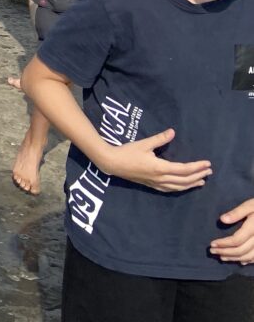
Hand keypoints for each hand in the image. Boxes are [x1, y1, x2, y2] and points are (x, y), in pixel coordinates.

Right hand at [96, 129, 211, 192]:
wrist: (111, 163)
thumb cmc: (127, 152)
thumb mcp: (144, 143)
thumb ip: (160, 139)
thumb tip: (173, 132)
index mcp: (160, 167)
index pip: (184, 169)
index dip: (197, 167)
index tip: (207, 163)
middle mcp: (160, 178)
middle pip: (184, 180)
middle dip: (198, 175)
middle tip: (209, 171)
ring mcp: (155, 183)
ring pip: (178, 187)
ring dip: (191, 184)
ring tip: (202, 181)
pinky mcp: (151, 185)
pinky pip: (170, 189)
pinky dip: (180, 188)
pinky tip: (184, 186)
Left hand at [212, 199, 253, 264]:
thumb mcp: (250, 205)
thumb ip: (237, 213)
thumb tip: (222, 220)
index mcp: (253, 228)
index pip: (236, 240)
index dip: (223, 244)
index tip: (212, 244)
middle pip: (241, 250)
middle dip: (225, 252)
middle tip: (212, 252)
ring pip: (249, 257)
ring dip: (234, 258)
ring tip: (222, 257)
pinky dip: (247, 260)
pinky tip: (240, 261)